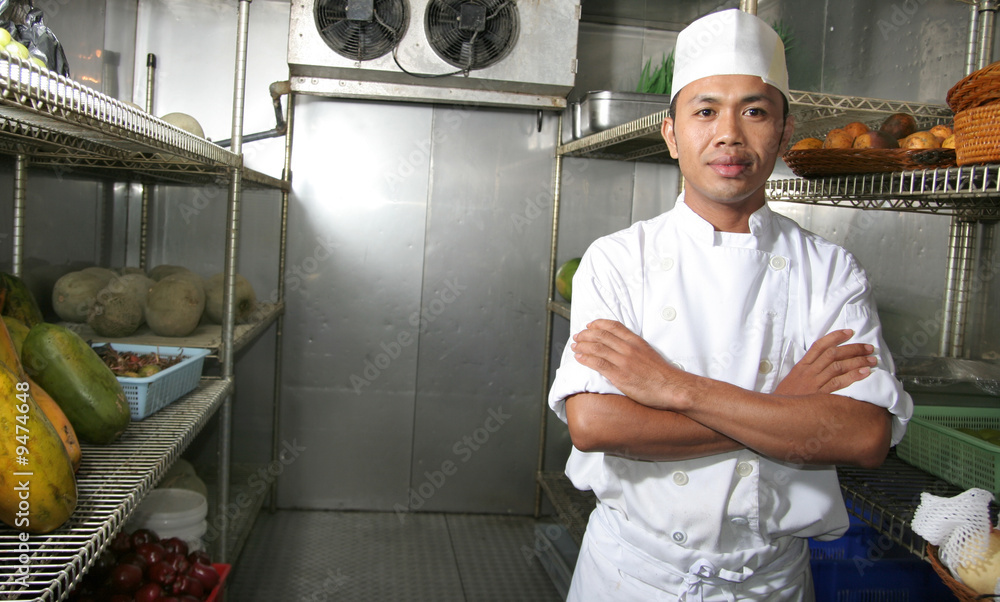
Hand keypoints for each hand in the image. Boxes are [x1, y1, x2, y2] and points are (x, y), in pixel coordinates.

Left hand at [571, 319, 685, 409]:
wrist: (672, 388)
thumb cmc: (663, 375)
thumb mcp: (649, 354)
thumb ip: (635, 350)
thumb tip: (622, 350)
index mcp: (637, 342)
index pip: (614, 326)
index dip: (598, 324)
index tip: (589, 325)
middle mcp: (629, 348)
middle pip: (601, 335)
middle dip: (586, 334)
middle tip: (577, 336)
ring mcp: (624, 361)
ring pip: (597, 348)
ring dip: (582, 346)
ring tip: (575, 346)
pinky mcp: (620, 376)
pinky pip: (599, 364)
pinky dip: (586, 359)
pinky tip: (579, 358)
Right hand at [774, 329, 875, 395]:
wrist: (778, 415)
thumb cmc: (787, 399)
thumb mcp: (793, 380)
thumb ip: (807, 371)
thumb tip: (824, 364)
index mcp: (802, 366)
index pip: (819, 346)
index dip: (835, 337)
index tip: (849, 332)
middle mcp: (808, 372)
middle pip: (833, 354)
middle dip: (853, 348)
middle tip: (868, 347)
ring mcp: (814, 383)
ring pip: (838, 366)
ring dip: (858, 361)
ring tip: (872, 360)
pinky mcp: (820, 396)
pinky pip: (839, 383)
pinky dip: (853, 376)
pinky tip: (865, 373)